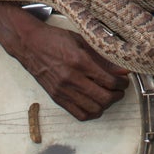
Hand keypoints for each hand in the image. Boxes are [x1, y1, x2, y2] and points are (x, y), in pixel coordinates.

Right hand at [2, 20, 130, 121]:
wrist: (29, 44)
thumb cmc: (55, 39)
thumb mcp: (82, 42)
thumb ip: (103, 58)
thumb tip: (122, 70)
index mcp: (79, 62)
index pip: (108, 81)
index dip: (121, 83)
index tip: (124, 80)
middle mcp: (71, 79)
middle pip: (103, 98)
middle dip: (117, 95)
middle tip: (119, 89)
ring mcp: (63, 91)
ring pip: (93, 109)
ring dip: (105, 105)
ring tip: (108, 95)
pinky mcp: (56, 98)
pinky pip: (79, 114)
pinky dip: (91, 113)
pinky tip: (94, 104)